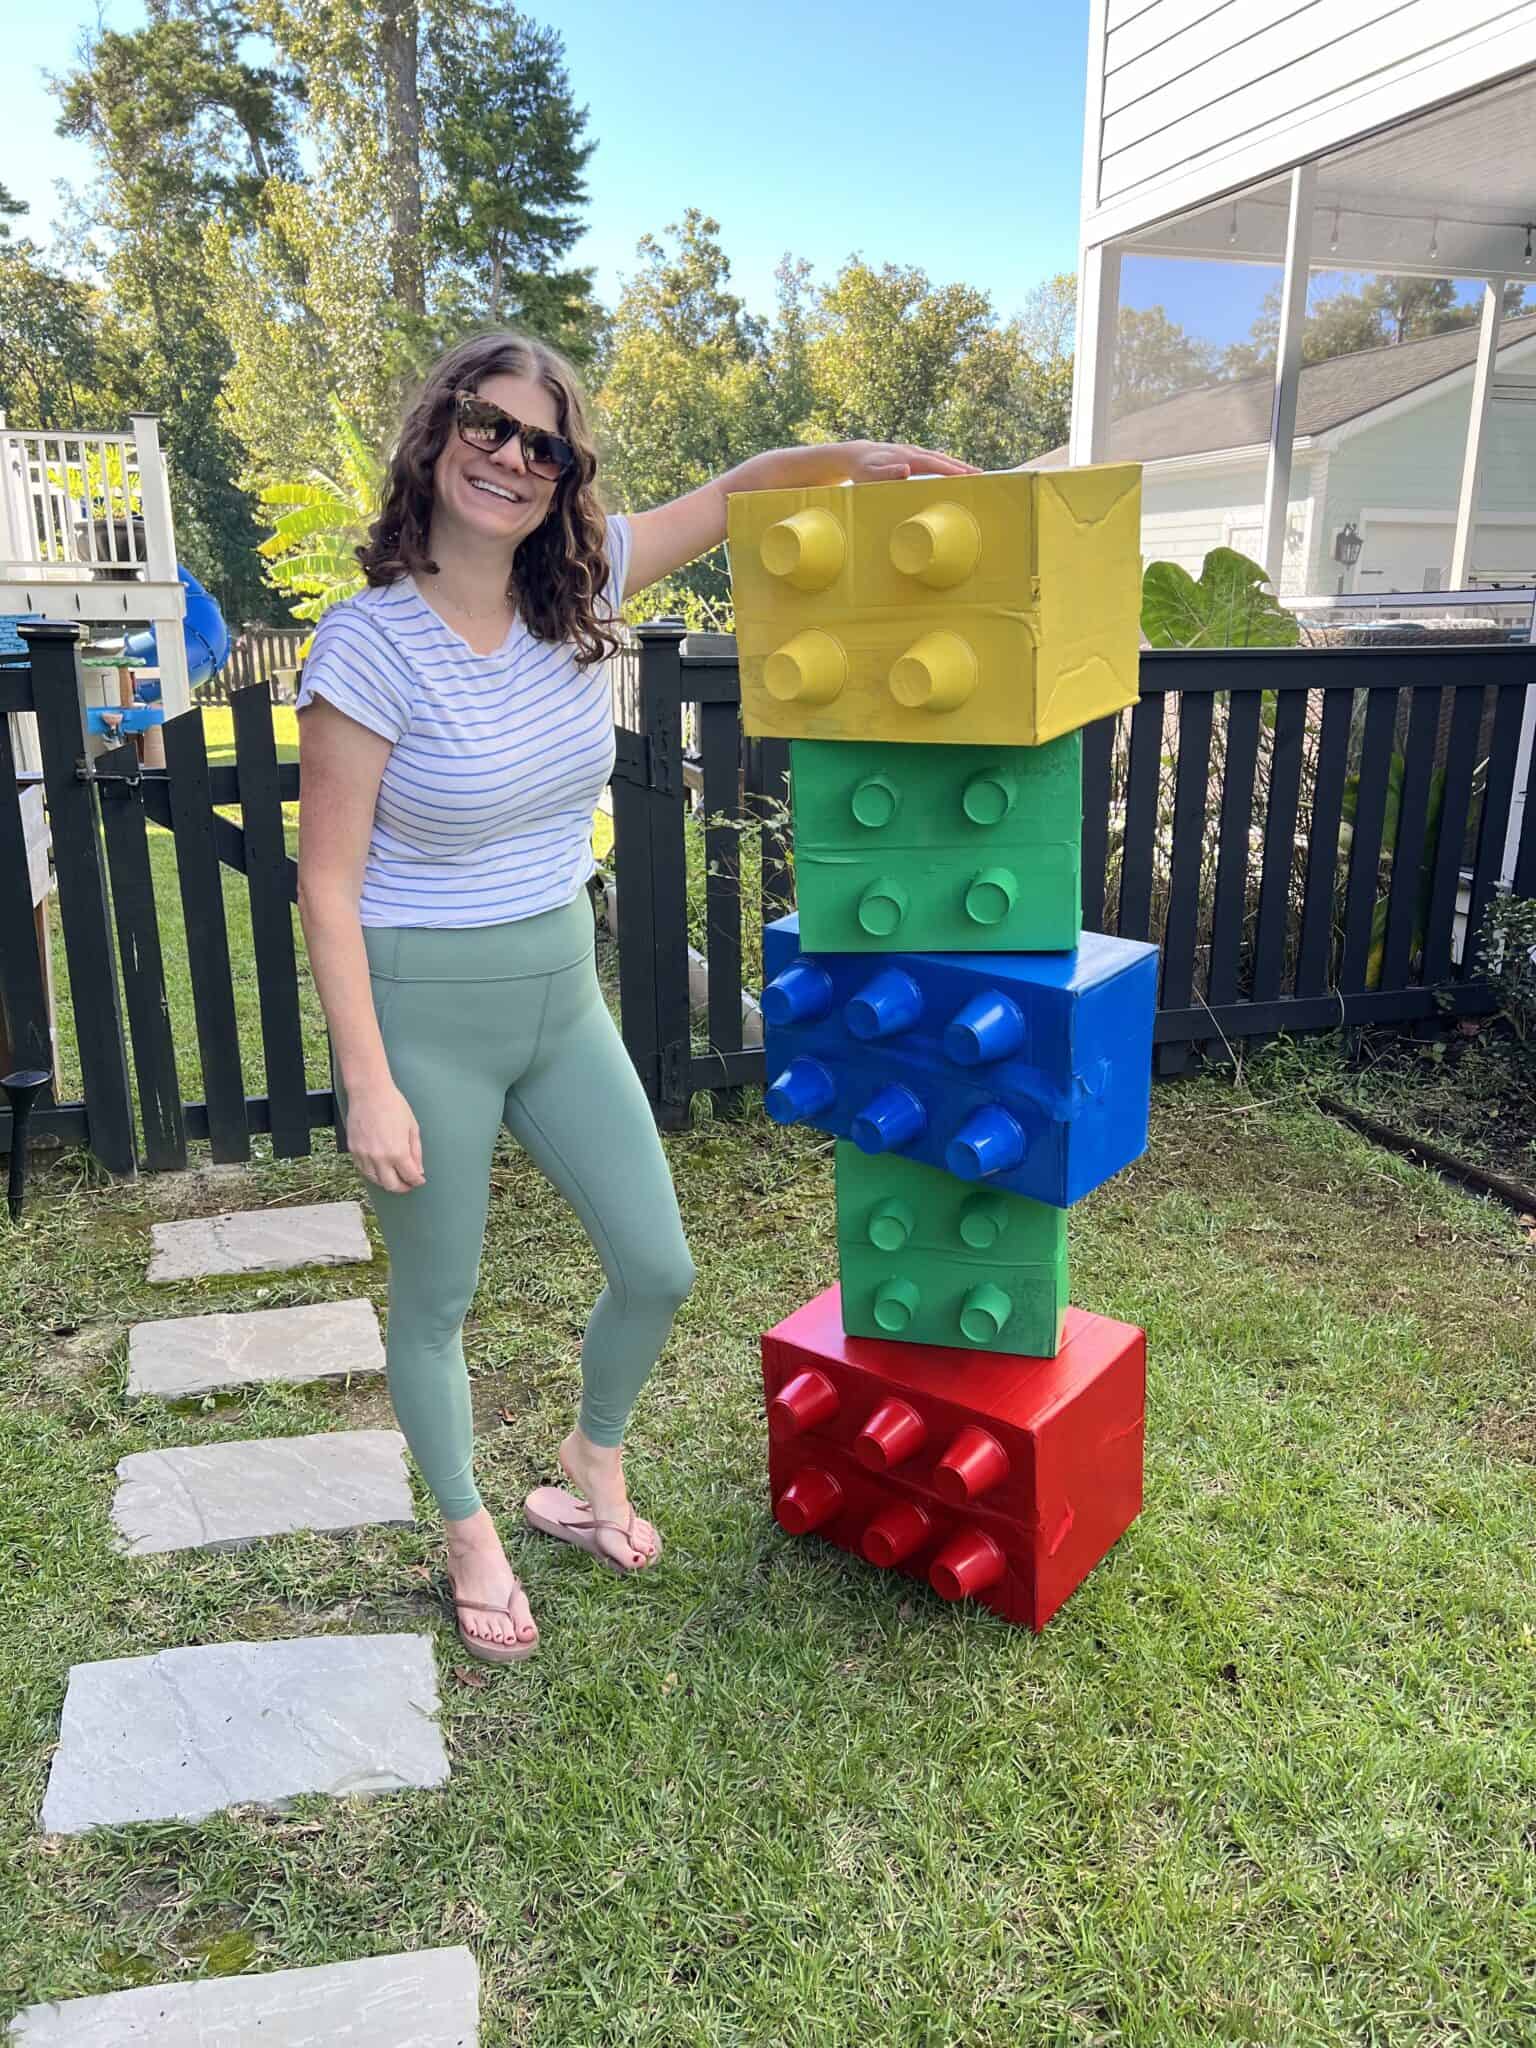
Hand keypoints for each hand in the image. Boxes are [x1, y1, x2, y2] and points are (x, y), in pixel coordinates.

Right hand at [344, 1080, 425, 1193]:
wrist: (369, 1092)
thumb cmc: (393, 1105)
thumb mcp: (412, 1128)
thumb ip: (416, 1152)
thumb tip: (418, 1170)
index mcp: (397, 1152)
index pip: (410, 1177)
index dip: (417, 1181)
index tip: (420, 1180)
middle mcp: (379, 1158)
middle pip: (391, 1185)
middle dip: (402, 1187)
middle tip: (408, 1184)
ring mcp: (364, 1155)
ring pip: (375, 1180)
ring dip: (386, 1181)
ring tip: (394, 1176)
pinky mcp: (353, 1150)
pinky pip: (363, 1170)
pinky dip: (373, 1173)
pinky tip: (380, 1168)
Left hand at [837, 441, 980, 482]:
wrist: (856, 456)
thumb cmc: (862, 470)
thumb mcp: (869, 475)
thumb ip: (886, 474)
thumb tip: (907, 470)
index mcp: (907, 458)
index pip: (933, 464)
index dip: (951, 470)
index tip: (968, 476)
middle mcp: (914, 452)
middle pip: (942, 459)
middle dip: (962, 467)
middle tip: (982, 475)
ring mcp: (915, 452)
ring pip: (941, 458)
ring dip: (958, 465)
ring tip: (977, 474)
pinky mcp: (914, 456)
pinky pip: (935, 460)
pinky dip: (948, 465)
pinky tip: (958, 472)